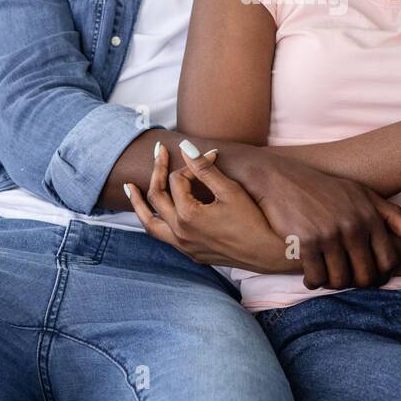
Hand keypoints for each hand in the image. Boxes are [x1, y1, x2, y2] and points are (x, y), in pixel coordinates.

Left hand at [125, 145, 294, 272]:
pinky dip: (155, 221)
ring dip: (139, 204)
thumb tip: (184, 146)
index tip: (212, 157)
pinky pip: (164, 236)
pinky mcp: (192, 253)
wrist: (270, 252)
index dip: (193, 164)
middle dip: (157, 172)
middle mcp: (180, 233)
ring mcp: (184, 246)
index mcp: (188, 216)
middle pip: (157, 197)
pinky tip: (157, 212)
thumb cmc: (254, 220)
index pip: (178, 180)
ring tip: (130, 188)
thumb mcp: (230, 190)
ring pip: (150, 224)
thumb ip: (204, 168)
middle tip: (158, 153)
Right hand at [222, 146, 400, 290]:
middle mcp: (352, 225)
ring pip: (340, 280)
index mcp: (369, 216)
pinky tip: (310, 274)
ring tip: (327, 275)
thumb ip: (391, 215)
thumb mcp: (361, 194)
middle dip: (356, 282)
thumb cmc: (324, 189)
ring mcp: (329, 234)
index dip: (380, 273)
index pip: (388, 260)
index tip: (367, 274)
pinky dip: (313, 281)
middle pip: (365, 275)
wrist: (280, 179)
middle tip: (344, 277)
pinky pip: (315, 277)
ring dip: (333, 283)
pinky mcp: (305, 242)